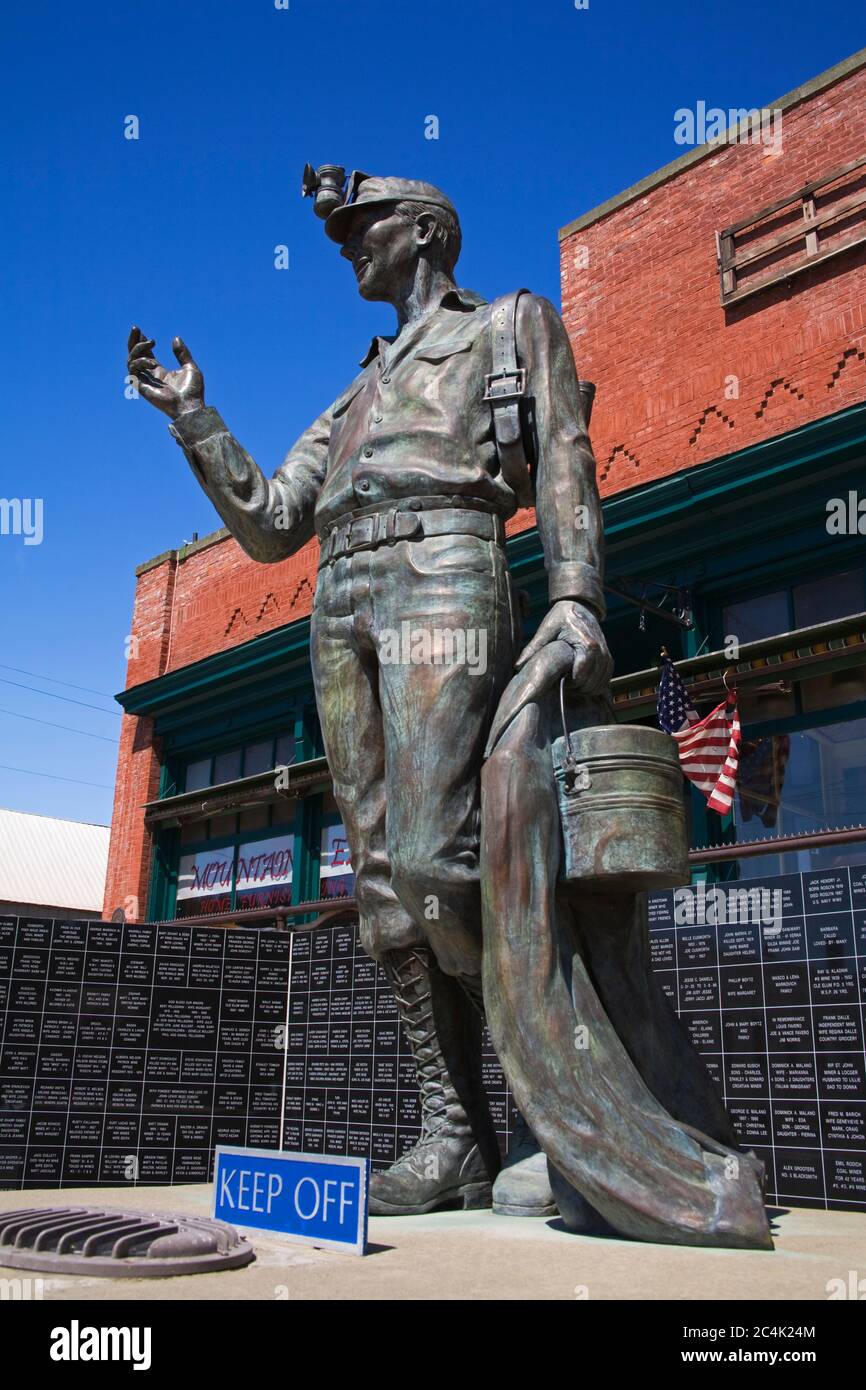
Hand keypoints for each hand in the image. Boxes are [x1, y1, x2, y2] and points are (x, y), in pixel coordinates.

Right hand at [127, 326, 204, 419]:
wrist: (190, 406)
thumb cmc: (192, 391)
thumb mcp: (190, 367)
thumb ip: (182, 353)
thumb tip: (175, 338)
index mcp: (159, 371)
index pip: (145, 354)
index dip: (141, 342)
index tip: (141, 331)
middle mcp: (150, 375)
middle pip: (134, 356)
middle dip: (133, 341)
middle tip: (136, 328)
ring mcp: (145, 381)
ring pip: (131, 361)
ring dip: (139, 349)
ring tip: (152, 342)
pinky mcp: (142, 387)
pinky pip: (133, 371)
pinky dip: (139, 362)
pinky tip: (152, 361)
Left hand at [485, 601, 611, 755]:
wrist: (579, 606)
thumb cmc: (560, 618)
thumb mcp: (545, 630)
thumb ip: (534, 647)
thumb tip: (518, 666)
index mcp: (585, 641)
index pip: (583, 670)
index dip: (573, 682)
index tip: (563, 682)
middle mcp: (599, 648)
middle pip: (593, 679)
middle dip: (581, 688)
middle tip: (566, 687)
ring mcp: (605, 652)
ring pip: (603, 680)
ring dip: (590, 688)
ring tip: (575, 688)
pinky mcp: (607, 655)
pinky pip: (607, 675)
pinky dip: (598, 684)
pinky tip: (585, 686)